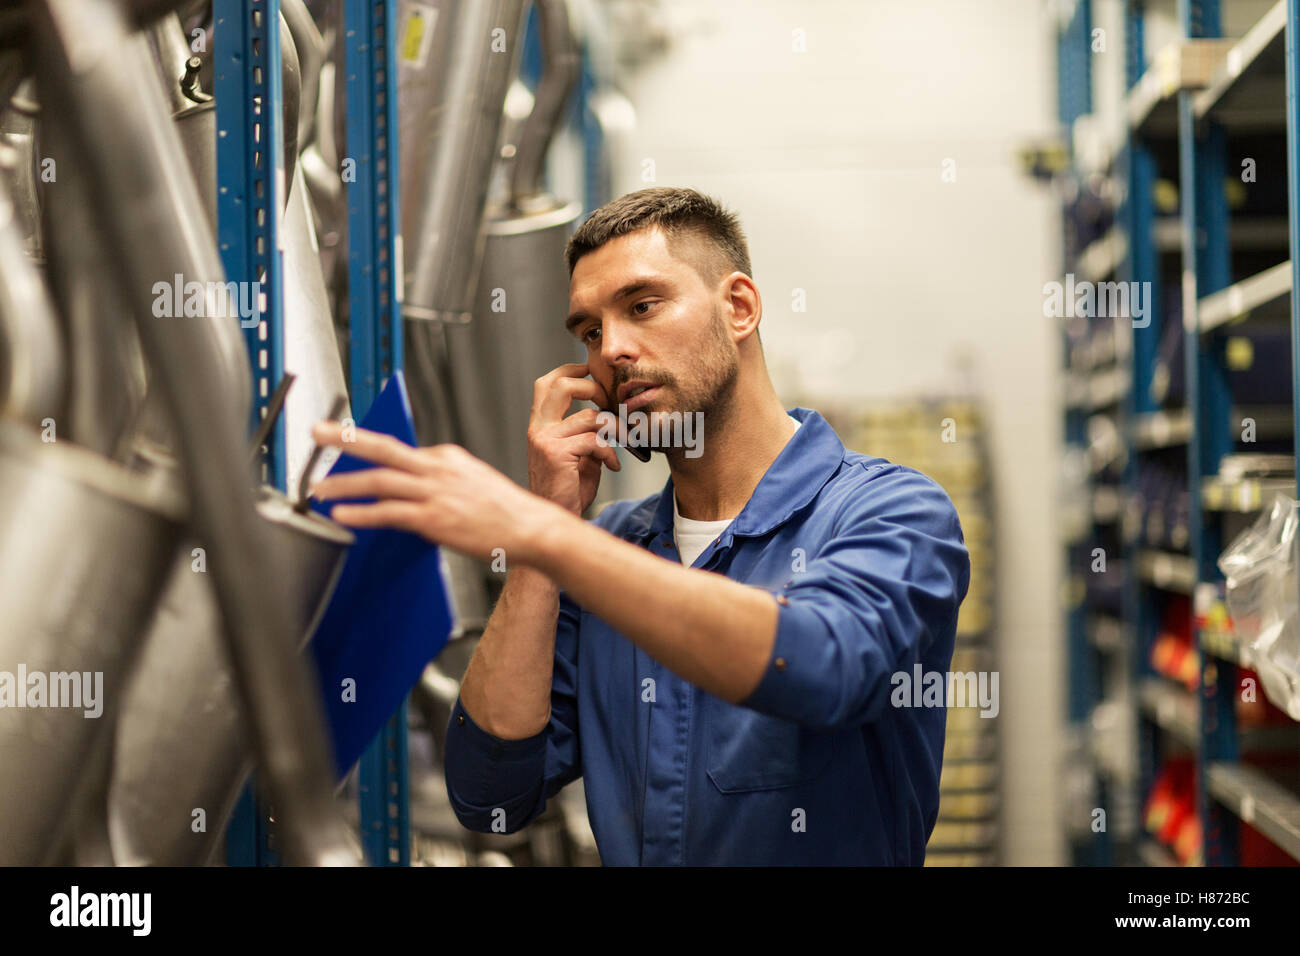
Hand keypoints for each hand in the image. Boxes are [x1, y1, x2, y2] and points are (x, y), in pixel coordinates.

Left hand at [308, 421, 567, 563]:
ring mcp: (435, 492)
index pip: (399, 450)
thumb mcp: (472, 482)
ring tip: (318, 489)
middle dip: (346, 439)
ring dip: (344, 483)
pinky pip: (389, 512)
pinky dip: (362, 512)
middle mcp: (438, 468)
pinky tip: (343, 515)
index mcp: (446, 457)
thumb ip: (440, 481)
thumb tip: (410, 489)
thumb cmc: (505, 511)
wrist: (531, 528)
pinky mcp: (434, 518)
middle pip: (383, 448)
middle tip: (317, 432)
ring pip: (379, 480)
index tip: (342, 444)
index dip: (366, 448)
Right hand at [527, 362, 619, 514]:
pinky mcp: (556, 454)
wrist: (558, 517)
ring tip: (624, 442)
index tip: (596, 377)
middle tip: (609, 402)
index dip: (572, 372)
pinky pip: (594, 441)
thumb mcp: (578, 453)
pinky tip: (613, 465)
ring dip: (615, 428)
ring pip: (589, 416)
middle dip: (592, 387)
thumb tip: (610, 414)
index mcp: (540, 424)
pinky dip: (610, 452)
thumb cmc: (569, 487)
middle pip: (561, 385)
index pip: (548, 383)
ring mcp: (544, 440)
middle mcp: (538, 428)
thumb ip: (587, 432)